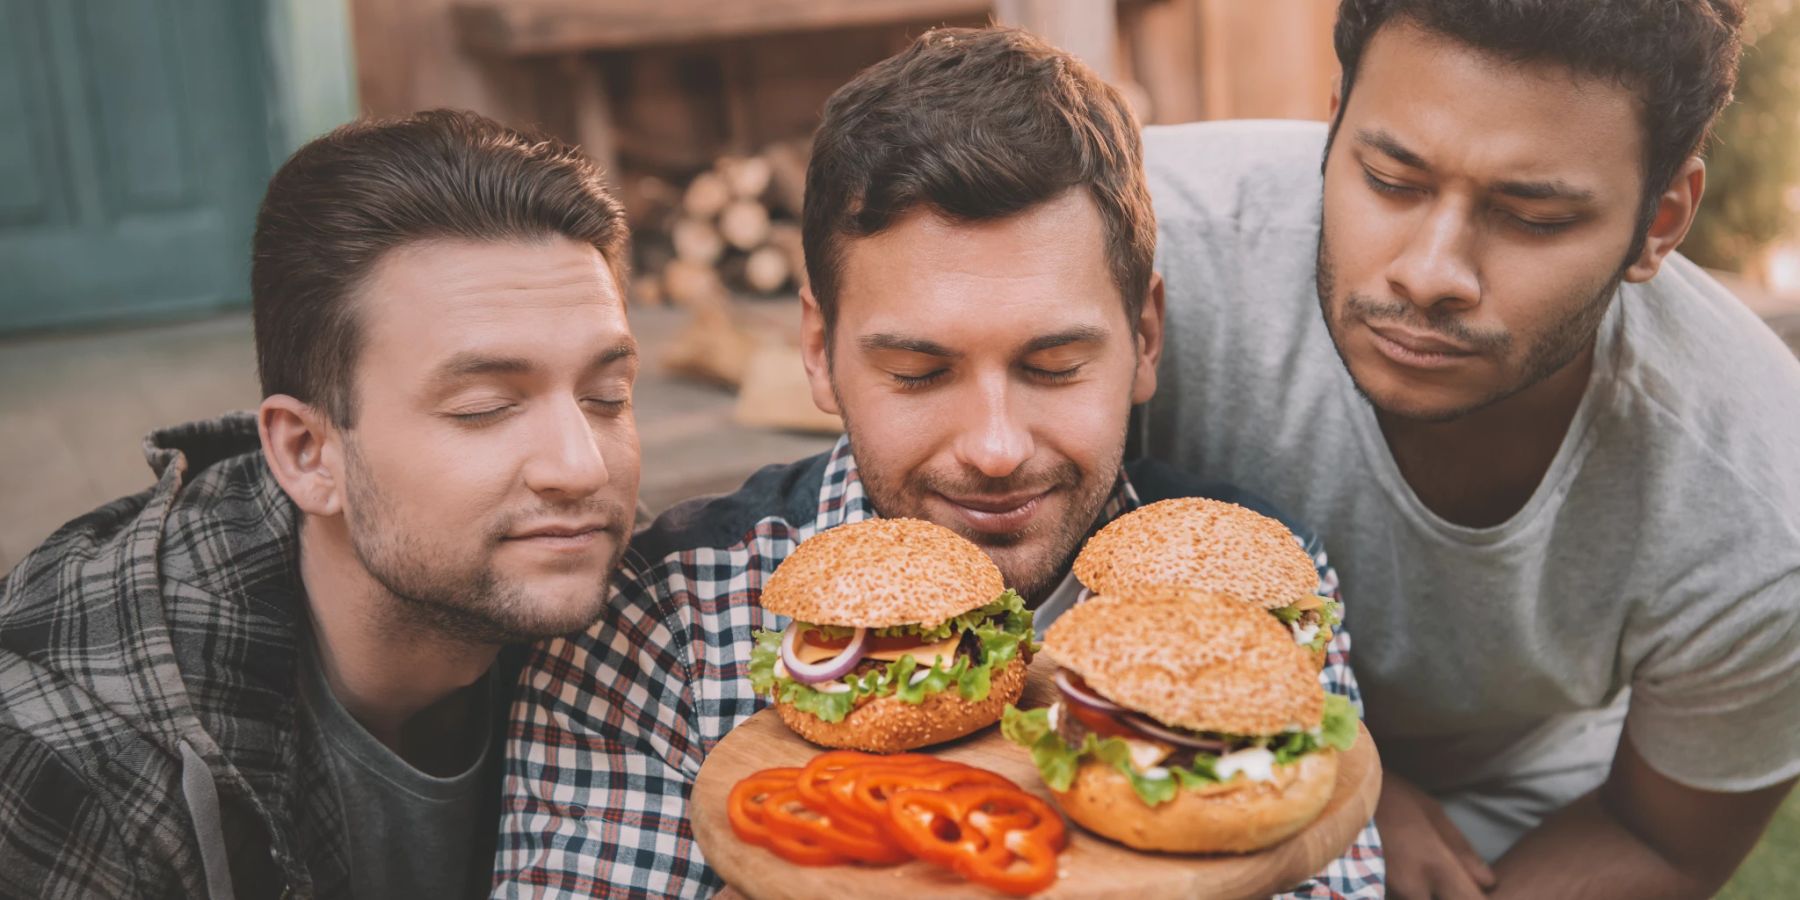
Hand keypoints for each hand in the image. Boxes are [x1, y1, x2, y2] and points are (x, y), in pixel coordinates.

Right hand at [1377, 772, 1496, 898]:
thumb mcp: (1429, 811)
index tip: (1475, 889)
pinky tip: (1400, 873)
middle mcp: (1412, 888)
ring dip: (1424, 892)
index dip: (1477, 897)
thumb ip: (1461, 849)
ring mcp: (1386, 894)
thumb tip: (1488, 881)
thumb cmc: (1386, 795)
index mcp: (1435, 865)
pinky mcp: (1368, 893)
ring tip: (1416, 868)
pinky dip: (1405, 892)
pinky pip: (1395, 898)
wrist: (1333, 794)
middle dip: (1448, 895)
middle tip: (1445, 879)